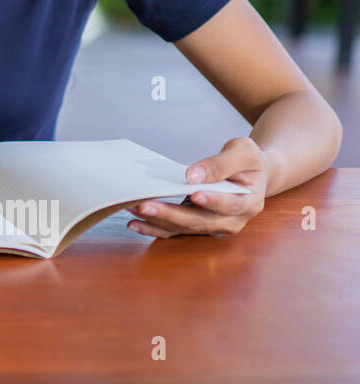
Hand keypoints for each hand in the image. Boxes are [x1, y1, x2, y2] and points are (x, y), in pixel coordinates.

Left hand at [126, 136, 268, 237]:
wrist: (250, 175)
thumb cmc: (246, 161)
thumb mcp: (243, 152)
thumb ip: (221, 163)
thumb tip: (194, 176)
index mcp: (249, 202)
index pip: (230, 204)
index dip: (212, 201)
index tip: (194, 194)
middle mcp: (232, 221)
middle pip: (200, 221)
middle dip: (171, 214)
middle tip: (145, 205)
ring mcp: (213, 226)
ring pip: (183, 228)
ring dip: (157, 221)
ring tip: (133, 209)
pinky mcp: (197, 226)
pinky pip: (174, 230)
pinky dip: (154, 228)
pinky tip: (134, 223)